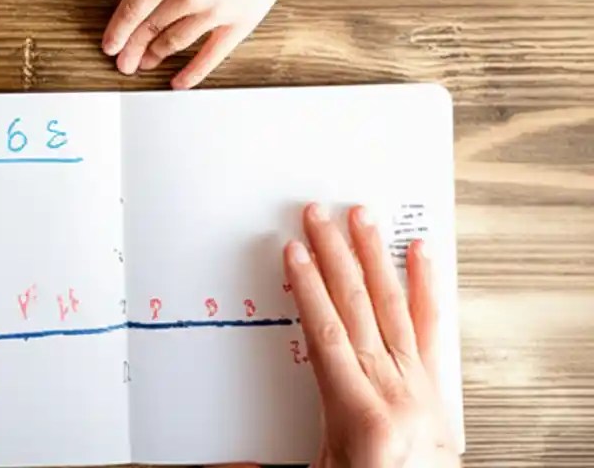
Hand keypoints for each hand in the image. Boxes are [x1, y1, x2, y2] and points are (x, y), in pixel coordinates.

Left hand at [101, 0, 320, 88]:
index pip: (132, 10)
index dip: (117, 32)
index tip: (109, 46)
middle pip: (149, 31)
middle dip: (131, 50)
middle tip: (122, 64)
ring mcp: (213, 12)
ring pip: (174, 43)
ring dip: (156, 56)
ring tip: (145, 64)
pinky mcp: (238, 23)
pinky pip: (211, 56)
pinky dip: (192, 73)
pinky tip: (179, 83)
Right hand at [286, 204, 459, 467]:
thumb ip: (270, 459)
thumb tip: (228, 460)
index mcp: (360, 412)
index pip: (327, 333)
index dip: (308, 287)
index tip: (295, 252)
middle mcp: (393, 390)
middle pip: (358, 307)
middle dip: (335, 255)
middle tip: (320, 218)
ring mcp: (417, 383)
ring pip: (394, 306)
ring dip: (375, 257)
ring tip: (363, 220)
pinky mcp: (434, 385)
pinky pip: (431, 327)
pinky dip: (427, 287)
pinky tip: (422, 255)